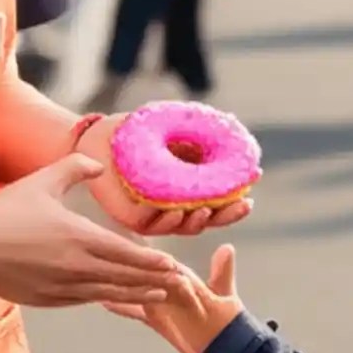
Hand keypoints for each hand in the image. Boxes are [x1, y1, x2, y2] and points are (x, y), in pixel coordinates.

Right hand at [0, 153, 181, 306]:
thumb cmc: (3, 209)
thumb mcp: (43, 180)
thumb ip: (76, 168)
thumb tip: (99, 165)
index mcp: (77, 237)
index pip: (126, 254)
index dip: (153, 262)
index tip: (174, 264)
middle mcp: (73, 267)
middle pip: (124, 278)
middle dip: (154, 281)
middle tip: (179, 284)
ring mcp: (58, 287)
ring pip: (107, 294)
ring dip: (136, 295)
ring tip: (158, 296)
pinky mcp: (45, 299)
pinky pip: (83, 300)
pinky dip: (105, 299)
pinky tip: (116, 297)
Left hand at [75, 114, 253, 236]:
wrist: (98, 135)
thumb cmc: (136, 132)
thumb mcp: (172, 131)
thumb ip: (196, 137)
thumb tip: (230, 127)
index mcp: (187, 189)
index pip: (219, 200)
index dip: (237, 194)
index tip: (254, 182)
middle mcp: (174, 206)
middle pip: (208, 219)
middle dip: (227, 215)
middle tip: (245, 205)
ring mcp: (154, 214)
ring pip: (184, 226)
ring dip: (199, 221)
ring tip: (208, 210)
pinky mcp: (132, 218)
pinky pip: (154, 225)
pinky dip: (167, 221)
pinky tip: (178, 213)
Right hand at [105, 244, 244, 352]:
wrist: (222, 348)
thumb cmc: (227, 321)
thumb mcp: (224, 295)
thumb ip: (222, 272)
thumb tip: (227, 248)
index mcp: (183, 278)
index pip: (161, 265)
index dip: (149, 260)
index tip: (133, 250)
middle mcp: (168, 287)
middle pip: (145, 276)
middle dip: (129, 270)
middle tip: (107, 260)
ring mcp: (160, 302)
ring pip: (136, 290)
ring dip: (120, 284)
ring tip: (98, 275)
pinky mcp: (155, 317)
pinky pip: (135, 309)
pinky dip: (121, 306)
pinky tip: (104, 300)